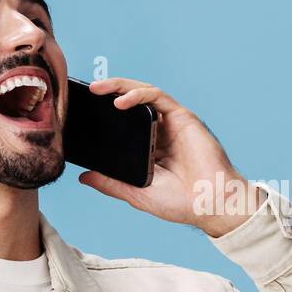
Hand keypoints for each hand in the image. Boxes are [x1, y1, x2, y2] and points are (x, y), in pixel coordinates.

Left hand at [76, 77, 264, 237]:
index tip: (81, 109)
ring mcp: (171, 123)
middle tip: (87, 90)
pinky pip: (158, 97)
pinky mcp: (183, 117)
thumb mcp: (136, 193)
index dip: (104, 112)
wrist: (211, 205)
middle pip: (131, 102)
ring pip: (143, 93)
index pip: (124, 121)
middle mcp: (160, 130)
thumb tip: (84, 176)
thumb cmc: (181, 202)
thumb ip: (111, 182)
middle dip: (108, 91)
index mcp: (149, 147)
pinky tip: (121, 101)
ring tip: (97, 89)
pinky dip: (138, 95)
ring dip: (119, 86)